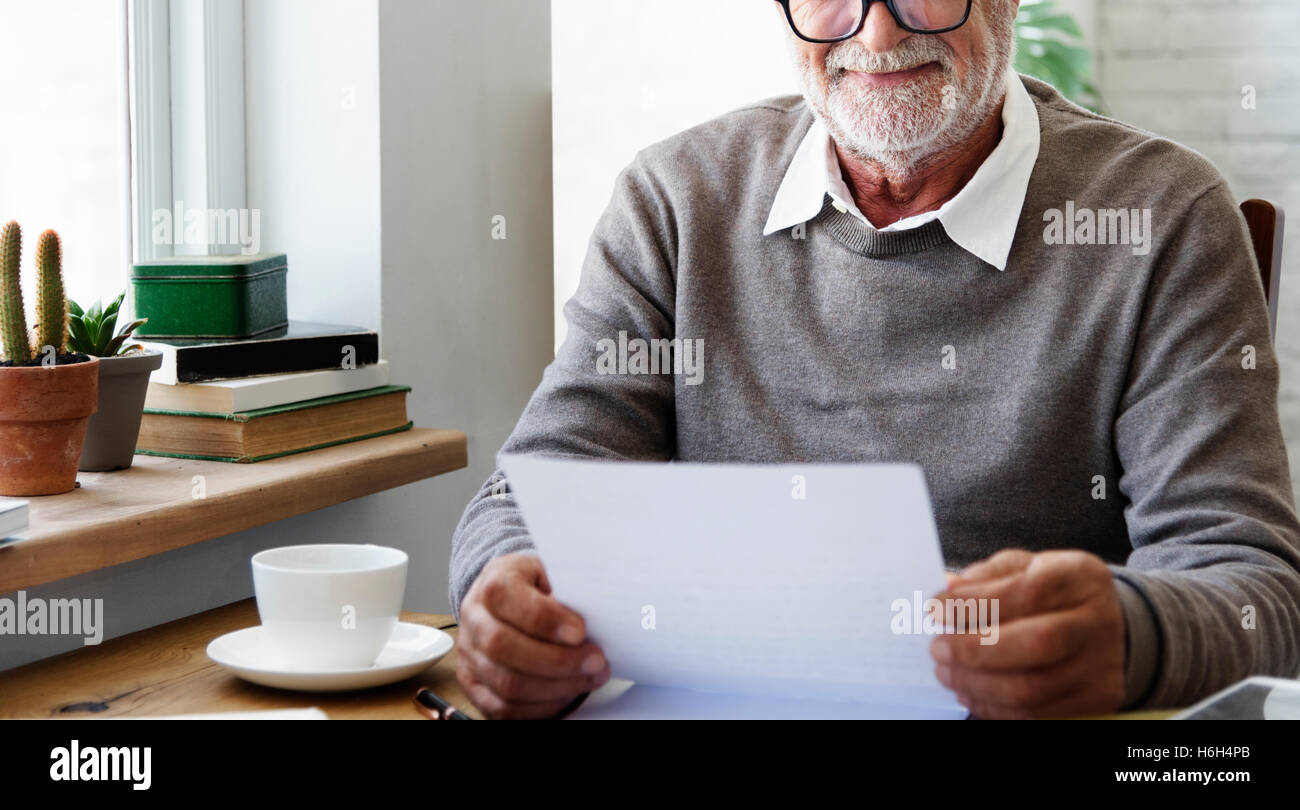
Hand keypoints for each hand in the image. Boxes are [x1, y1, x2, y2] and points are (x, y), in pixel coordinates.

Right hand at [457, 553, 609, 718]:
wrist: (506, 595)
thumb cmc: (535, 585)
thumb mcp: (551, 572)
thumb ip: (566, 593)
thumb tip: (594, 624)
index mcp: (492, 582)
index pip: (510, 600)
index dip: (546, 620)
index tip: (580, 631)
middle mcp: (474, 619)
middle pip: (504, 647)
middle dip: (557, 661)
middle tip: (595, 661)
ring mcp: (469, 654)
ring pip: (507, 684)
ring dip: (556, 687)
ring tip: (589, 678)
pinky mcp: (473, 684)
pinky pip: (504, 708)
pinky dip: (541, 706)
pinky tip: (566, 694)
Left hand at [929, 549, 1125, 718]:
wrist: (1105, 625)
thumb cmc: (1051, 590)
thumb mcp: (1024, 566)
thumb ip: (988, 576)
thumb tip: (950, 589)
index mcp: (1080, 577)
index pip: (1028, 591)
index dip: (976, 603)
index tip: (935, 609)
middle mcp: (1098, 622)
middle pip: (1037, 643)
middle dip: (975, 649)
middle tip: (938, 648)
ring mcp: (1100, 666)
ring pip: (1033, 688)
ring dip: (977, 684)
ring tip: (946, 672)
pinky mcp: (1095, 701)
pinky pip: (1037, 715)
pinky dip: (993, 708)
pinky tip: (969, 693)